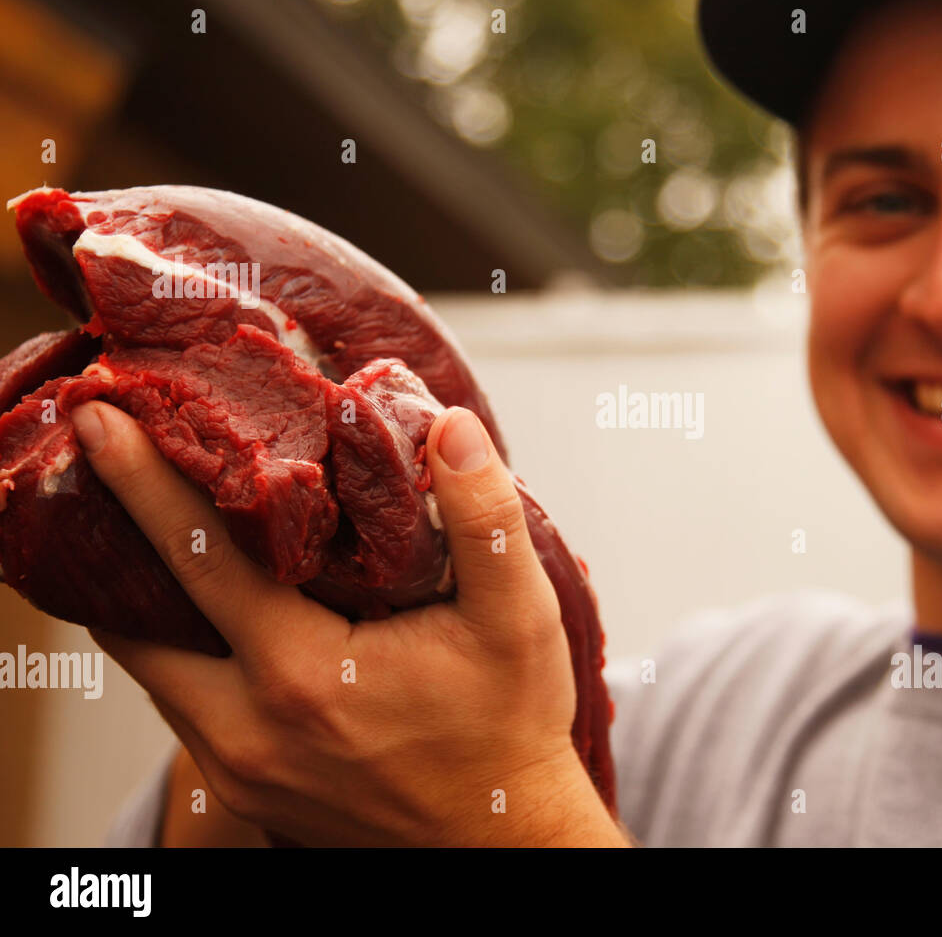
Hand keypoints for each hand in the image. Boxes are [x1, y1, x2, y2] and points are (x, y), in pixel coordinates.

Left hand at [70, 401, 627, 846]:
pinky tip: (205, 608)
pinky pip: (181, 705)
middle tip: (116, 462)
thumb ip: (485, 518)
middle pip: (134, 621)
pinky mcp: (242, 789)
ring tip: (157, 525)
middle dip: (116, 537)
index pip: (199, 559)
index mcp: (304, 677)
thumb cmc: (509, 727)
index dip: (143, 481)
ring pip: (151, 670)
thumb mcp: (519, 618)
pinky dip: (177, 648)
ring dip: (146, 596)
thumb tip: (450, 428)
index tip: (103, 418)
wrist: (500, 842)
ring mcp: (238, 768)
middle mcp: (248, 730)